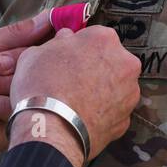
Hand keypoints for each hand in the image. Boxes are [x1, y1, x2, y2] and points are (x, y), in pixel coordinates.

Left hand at [0, 11, 54, 166]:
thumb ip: (14, 33)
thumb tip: (49, 16)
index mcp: (10, 58)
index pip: (40, 41)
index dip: (43, 37)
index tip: (49, 34)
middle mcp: (19, 78)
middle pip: (39, 60)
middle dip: (12, 61)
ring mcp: (20, 102)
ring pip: (33, 83)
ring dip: (2, 84)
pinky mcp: (20, 123)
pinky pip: (25, 106)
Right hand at [5, 26, 141, 166]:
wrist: (50, 130)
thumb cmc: (41, 86)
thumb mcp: (36, 53)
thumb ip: (57, 42)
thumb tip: (65, 39)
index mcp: (104, 39)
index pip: (94, 36)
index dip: (79, 48)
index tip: (68, 58)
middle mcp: (125, 62)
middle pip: (111, 60)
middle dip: (95, 67)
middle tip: (72, 80)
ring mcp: (130, 93)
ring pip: (116, 86)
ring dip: (101, 90)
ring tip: (76, 101)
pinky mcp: (126, 119)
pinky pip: (113, 110)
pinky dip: (101, 112)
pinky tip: (82, 116)